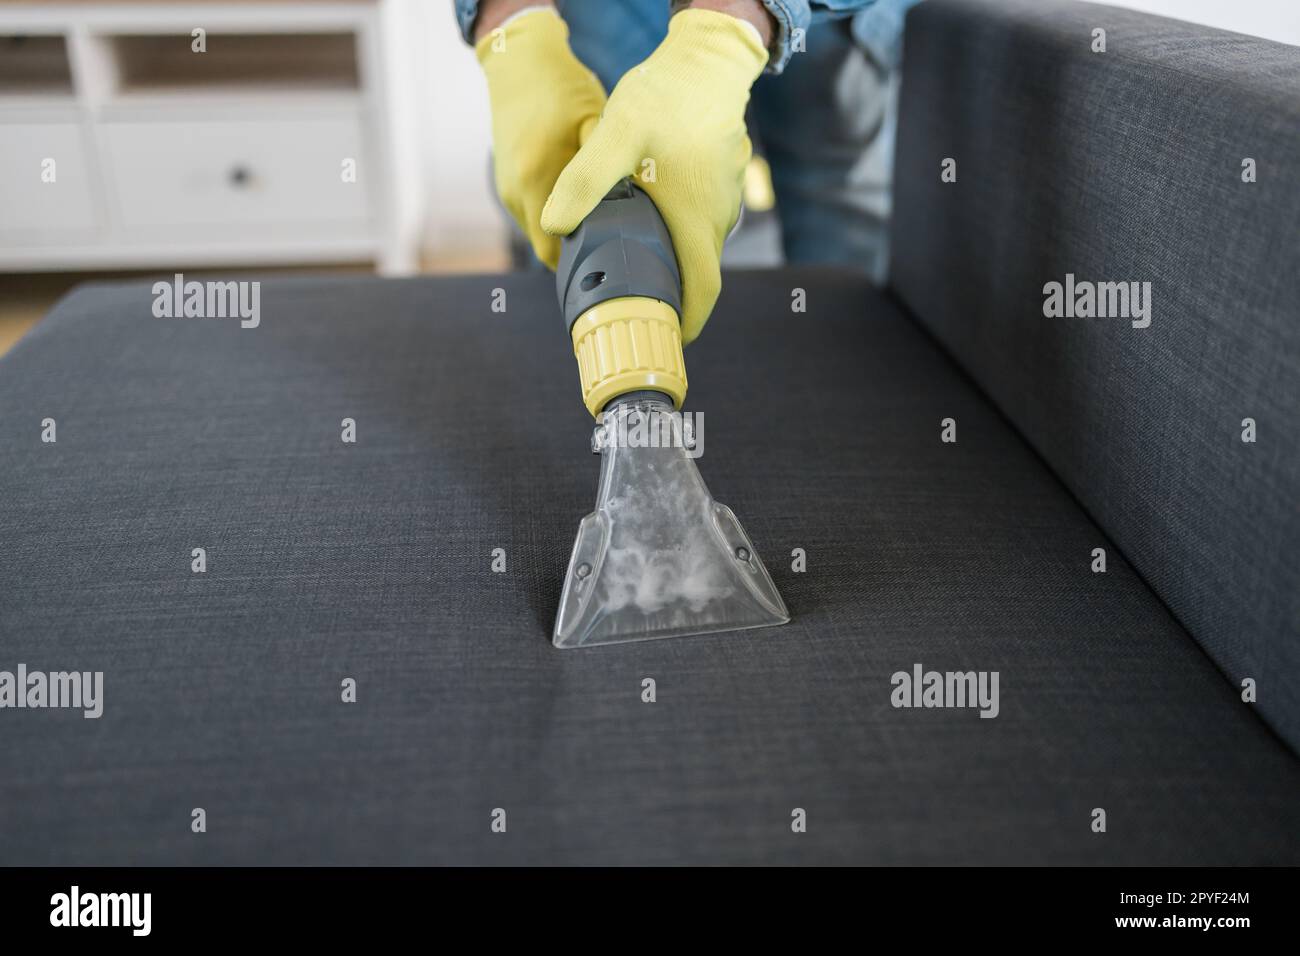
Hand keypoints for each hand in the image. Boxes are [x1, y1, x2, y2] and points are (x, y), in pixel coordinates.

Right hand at [475, 6, 605, 268]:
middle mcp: (515, 192)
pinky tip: (581, 203)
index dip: (582, 264)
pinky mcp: (507, 183)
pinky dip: (557, 216)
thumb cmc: (563, 91)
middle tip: (613, 249)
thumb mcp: (594, 126)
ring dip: (567, 234)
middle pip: (548, 249)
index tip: (612, 264)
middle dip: (578, 253)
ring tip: (600, 225)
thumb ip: (607, 171)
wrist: (520, 64)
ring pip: (541, 233)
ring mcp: (506, 190)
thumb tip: (634, 214)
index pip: (554, 254)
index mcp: (536, 180)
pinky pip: (534, 215)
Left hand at [540, 9, 768, 343]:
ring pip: (698, 244)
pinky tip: (649, 219)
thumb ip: (585, 182)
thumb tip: (553, 225)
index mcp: (698, 220)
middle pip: (698, 272)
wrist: (709, 57)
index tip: (671, 340)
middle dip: (671, 294)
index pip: (703, 292)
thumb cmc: (668, 97)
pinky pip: (701, 219)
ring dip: (672, 260)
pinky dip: (678, 231)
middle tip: (635, 306)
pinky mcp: (721, 179)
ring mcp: (724, 197)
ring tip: (634, 266)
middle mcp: (719, 216)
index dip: (688, 322)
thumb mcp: (617, 137)